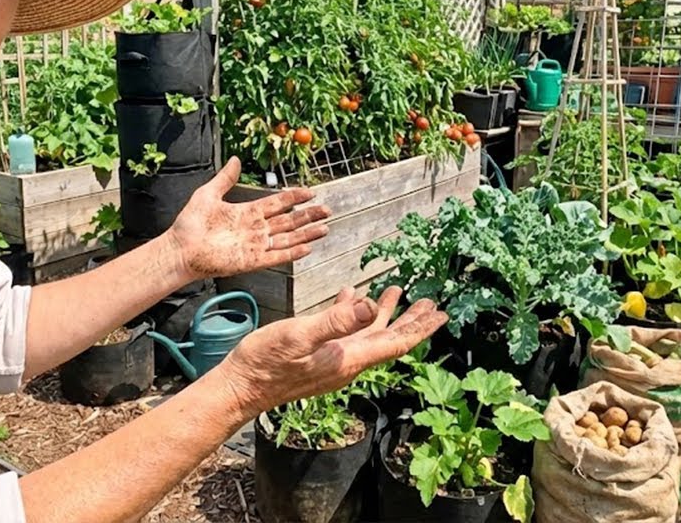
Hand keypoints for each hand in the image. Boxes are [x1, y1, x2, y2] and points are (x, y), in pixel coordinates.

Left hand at [165, 157, 331, 280]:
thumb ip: (224, 179)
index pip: (277, 203)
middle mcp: (255, 230)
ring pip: (287, 239)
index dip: (294, 197)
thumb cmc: (190, 224)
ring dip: (306, 234)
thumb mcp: (208, 194)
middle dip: (308, 216)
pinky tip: (306, 248)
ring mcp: (254, 246)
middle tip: (326, 210)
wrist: (180, 250)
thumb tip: (235, 160)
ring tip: (324, 228)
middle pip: (288, 221)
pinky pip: (276, 257)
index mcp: (247, 213)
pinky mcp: (251, 261)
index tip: (310, 192)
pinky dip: (291, 253)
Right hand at [216, 286, 447, 416]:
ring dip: (386, 313)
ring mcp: (332, 360)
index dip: (420, 327)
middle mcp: (346, 362)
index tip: (440, 313)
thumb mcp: (300, 336)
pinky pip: (344, 333)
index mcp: (348, 358)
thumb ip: (336, 321)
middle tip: (431, 302)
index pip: (394, 342)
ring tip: (398, 291)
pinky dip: (353, 313)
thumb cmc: (265, 363)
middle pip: (388, 339)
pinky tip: (350, 296)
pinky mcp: (318, 357)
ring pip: (368, 334)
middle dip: (411, 320)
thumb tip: (371, 305)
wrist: (240, 388)